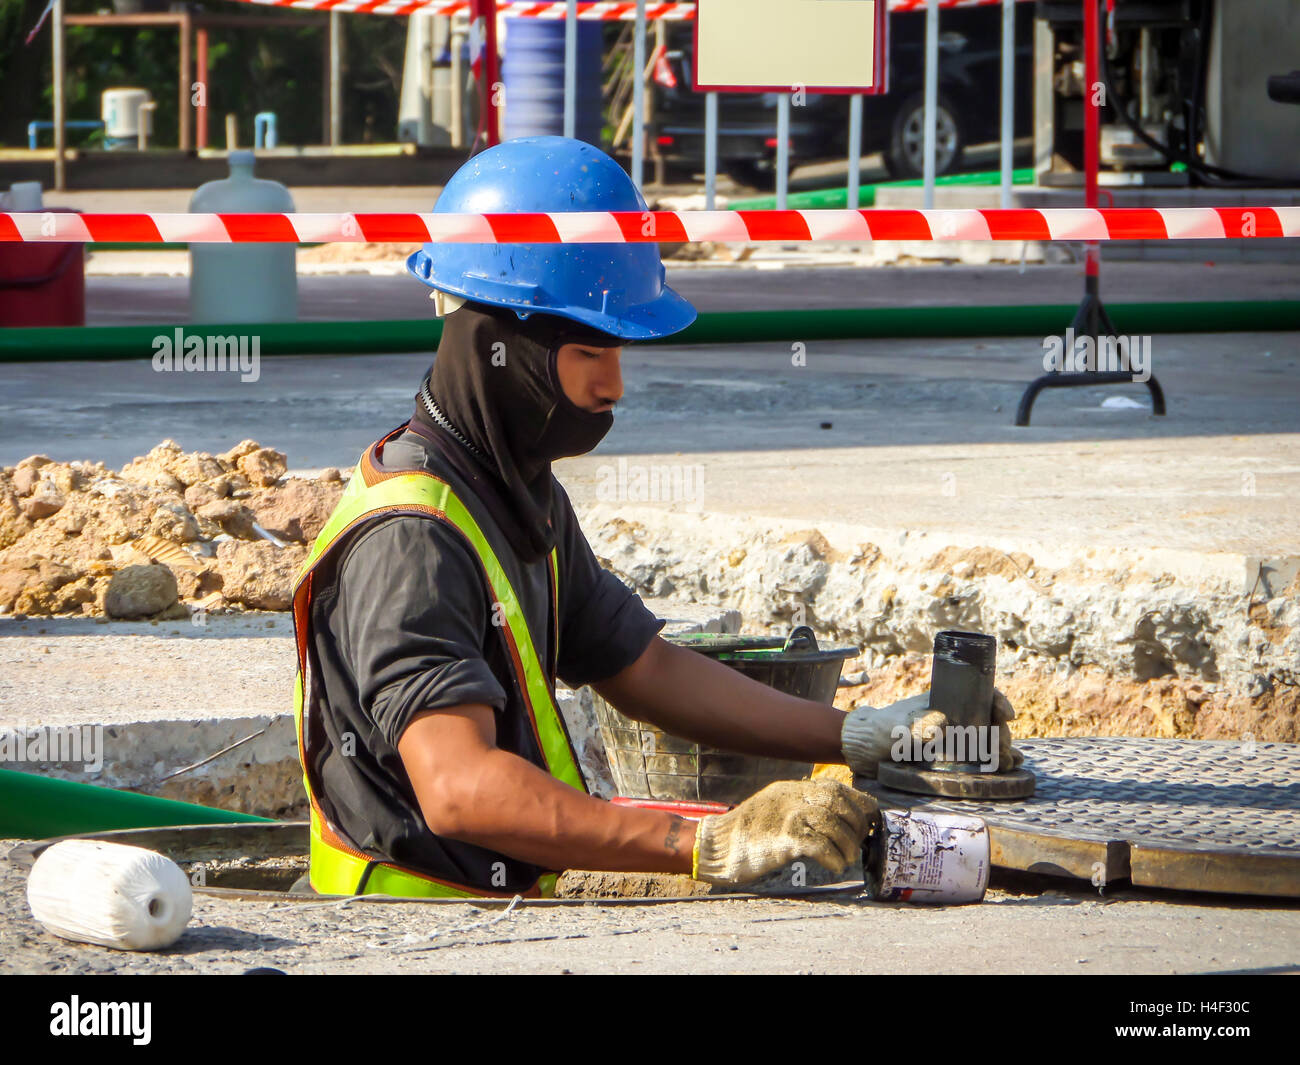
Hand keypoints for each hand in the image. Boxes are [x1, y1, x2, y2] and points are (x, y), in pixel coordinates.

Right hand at [692, 779, 877, 887]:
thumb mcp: (775, 810)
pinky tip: (834, 866)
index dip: (858, 803)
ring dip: (847, 844)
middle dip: (856, 823)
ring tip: (846, 858)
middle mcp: (790, 798)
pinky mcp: (782, 839)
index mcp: (790, 790)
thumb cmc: (746, 835)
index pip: (835, 787)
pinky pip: (818, 844)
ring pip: (832, 822)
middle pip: (837, 801)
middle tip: (856, 843)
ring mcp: (786, 816)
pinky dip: (833, 856)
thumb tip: (833, 819)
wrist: (715, 847)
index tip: (868, 819)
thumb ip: (800, 809)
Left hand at [841, 689, 1023, 774]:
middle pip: (989, 719)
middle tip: (1002, 749)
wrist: (866, 750)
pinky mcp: (952, 758)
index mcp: (944, 701)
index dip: (998, 701)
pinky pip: (980, 757)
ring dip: (1002, 749)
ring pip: (988, 739)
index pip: (980, 694)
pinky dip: (996, 761)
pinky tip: (1008, 768)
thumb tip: (940, 728)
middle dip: (1002, 732)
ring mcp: (954, 737)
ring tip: (1007, 762)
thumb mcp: (899, 727)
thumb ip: (916, 727)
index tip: (1007, 715)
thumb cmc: (881, 731)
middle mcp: (953, 717)